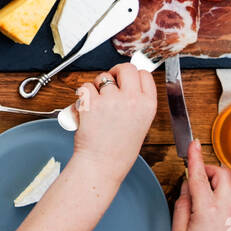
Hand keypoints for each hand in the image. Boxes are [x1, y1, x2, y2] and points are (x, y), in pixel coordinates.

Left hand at [70, 63, 155, 180]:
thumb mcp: (140, 123)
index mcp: (148, 105)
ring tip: (97, 103)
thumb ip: (136, 102)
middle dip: (115, 72)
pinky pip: (85, 87)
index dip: (133, 75)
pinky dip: (83, 95)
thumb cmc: (118, 148)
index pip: (144, 74)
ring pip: (102, 77)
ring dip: (97, 86)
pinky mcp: (93, 103)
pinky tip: (86, 108)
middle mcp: (132, 99)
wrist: (103, 162)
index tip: (125, 79)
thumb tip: (126, 84)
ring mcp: (112, 100)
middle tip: (108, 82)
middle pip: (126, 68)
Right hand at [172, 140, 230, 230]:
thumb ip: (181, 207)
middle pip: (222, 176)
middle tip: (194, 173)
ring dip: (210, 185)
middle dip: (208, 168)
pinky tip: (200, 216)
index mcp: (207, 210)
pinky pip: (224, 201)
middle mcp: (225, 209)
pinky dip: (213, 200)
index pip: (201, 176)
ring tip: (192, 201)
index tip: (192, 143)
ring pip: (224, 188)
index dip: (195, 158)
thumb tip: (186, 191)